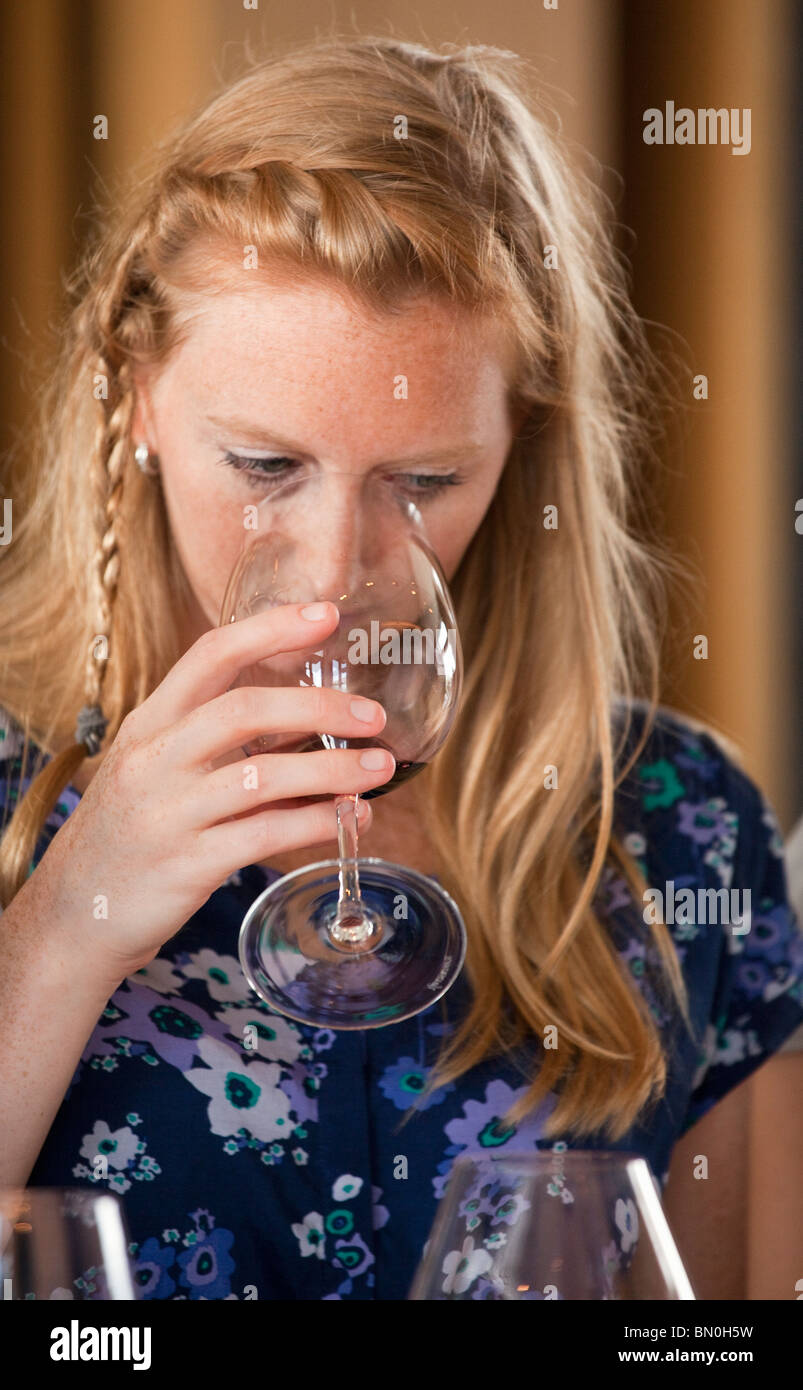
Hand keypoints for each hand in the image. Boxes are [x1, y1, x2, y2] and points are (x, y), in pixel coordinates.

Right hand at [31, 602, 393, 983]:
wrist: (77, 912)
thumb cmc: (133, 831)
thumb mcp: (159, 769)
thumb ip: (219, 741)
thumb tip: (315, 719)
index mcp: (150, 724)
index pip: (210, 656)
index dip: (270, 629)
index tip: (325, 615)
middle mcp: (155, 759)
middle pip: (243, 711)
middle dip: (319, 708)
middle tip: (373, 715)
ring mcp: (169, 813)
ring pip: (262, 776)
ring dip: (332, 770)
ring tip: (379, 768)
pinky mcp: (188, 864)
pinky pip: (265, 834)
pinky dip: (318, 822)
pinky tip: (351, 819)